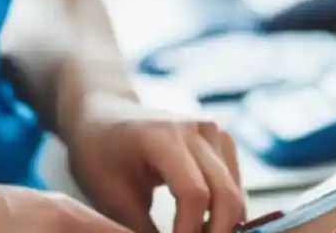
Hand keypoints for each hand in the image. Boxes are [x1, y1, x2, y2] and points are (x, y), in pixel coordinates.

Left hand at [65, 93, 245, 232]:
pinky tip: (204, 225)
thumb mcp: (111, 196)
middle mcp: (196, 128)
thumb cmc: (100, 154)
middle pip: (224, 193)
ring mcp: (213, 130)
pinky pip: (234, 182)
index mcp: (163, 136)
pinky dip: (225, 209)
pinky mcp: (222, 138)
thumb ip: (139, 229)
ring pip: (234, 191)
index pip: (193, 193)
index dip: (189, 231)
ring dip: (222, 224)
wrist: (106, 116)